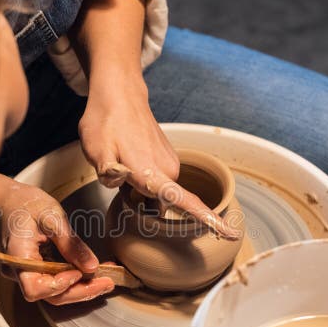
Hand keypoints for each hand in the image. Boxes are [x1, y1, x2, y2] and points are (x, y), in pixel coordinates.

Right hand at [0, 177, 114, 304]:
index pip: (35, 288)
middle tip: (108, 282)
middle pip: (50, 295)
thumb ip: (70, 242)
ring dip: (82, 288)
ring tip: (106, 278)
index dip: (59, 285)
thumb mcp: (51, 216)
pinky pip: (56, 283)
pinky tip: (94, 273)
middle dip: (81, 291)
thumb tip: (92, 266)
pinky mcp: (37, 272)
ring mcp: (27, 274)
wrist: (9, 200)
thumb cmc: (26, 204)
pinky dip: (76, 281)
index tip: (79, 273)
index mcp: (18, 257)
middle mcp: (19, 272)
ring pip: (55, 293)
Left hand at [78, 80, 239, 238]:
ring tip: (120, 162)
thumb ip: (108, 173)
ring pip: (156, 191)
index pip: (185, 202)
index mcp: (153, 173)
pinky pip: (157, 178)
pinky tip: (128, 157)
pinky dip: (143, 174)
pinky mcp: (168, 156)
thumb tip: (120, 181)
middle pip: (158, 205)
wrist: (120, 94)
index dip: (207, 219)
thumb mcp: (96, 150)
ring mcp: (170, 162)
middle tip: (115, 177)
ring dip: (139, 186)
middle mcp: (168, 170)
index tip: (231, 232)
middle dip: (138, 201)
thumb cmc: (106, 123)